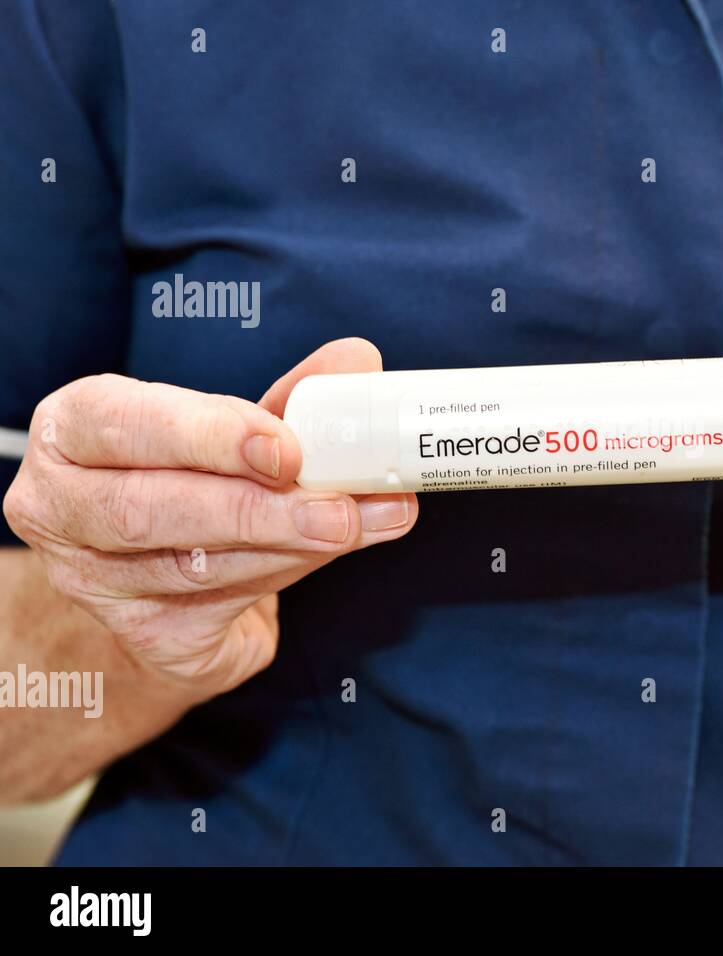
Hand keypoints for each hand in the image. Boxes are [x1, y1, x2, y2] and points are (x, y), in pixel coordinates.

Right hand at [1, 338, 417, 701]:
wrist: (174, 584)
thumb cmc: (197, 481)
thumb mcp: (235, 431)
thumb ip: (292, 399)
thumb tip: (358, 361)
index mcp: (75, 429)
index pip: (128, 425)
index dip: (210, 436)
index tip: (288, 448)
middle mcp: (62, 506)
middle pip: (150, 510)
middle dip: (259, 509)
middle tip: (341, 507)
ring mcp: (91, 580)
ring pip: (193, 566)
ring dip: (290, 543)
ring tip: (358, 522)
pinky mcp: (143, 634)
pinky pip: (220, 608)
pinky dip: (284, 573)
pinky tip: (328, 552)